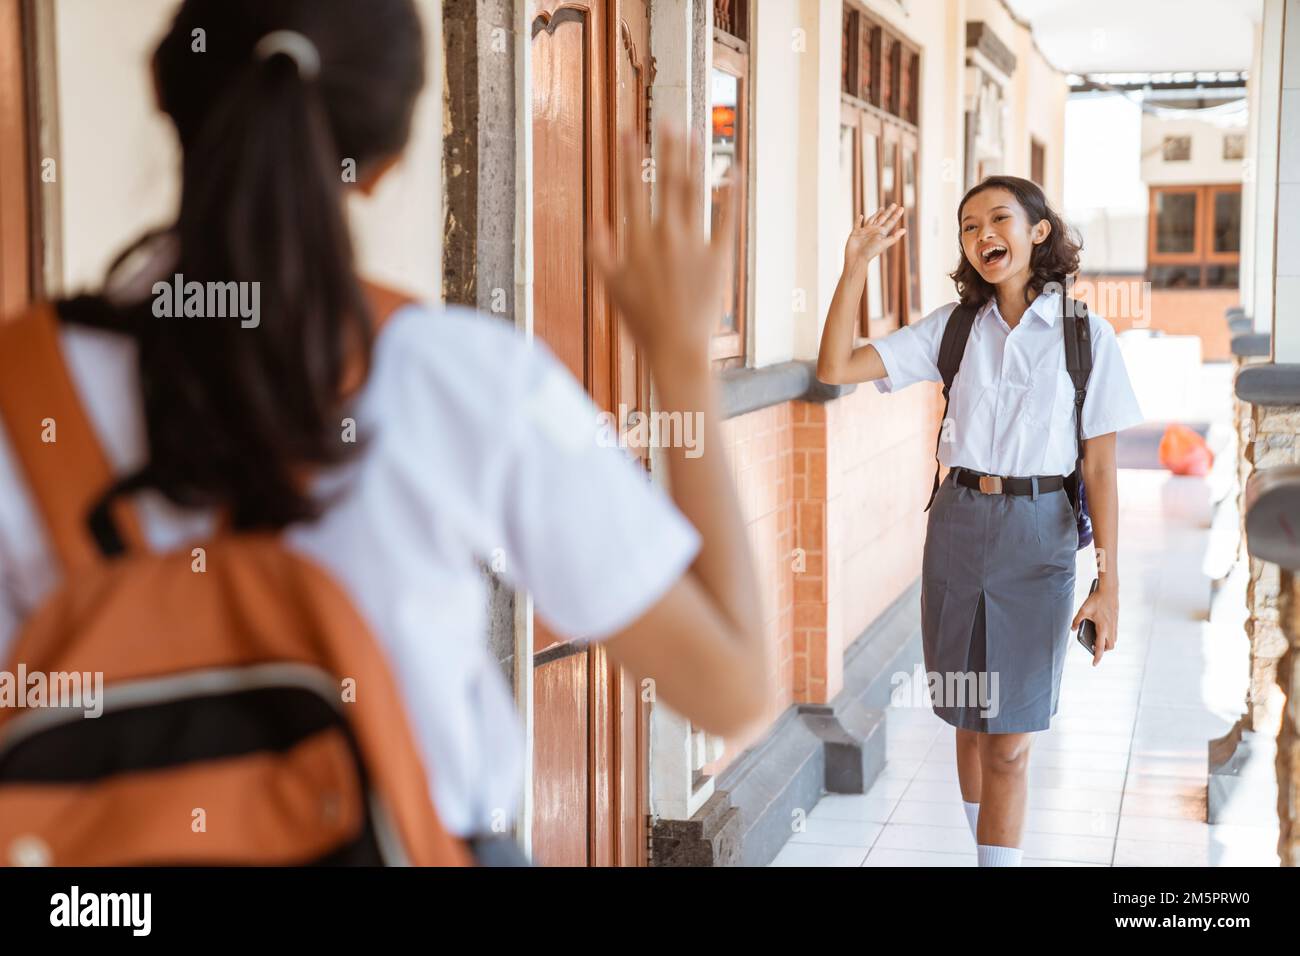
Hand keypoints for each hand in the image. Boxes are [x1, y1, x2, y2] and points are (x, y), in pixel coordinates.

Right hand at [588, 125, 738, 365]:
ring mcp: (694, 245)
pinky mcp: (719, 257)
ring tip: (694, 134)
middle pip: (667, 182)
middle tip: (669, 120)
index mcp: (637, 242)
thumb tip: (596, 222)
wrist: (677, 346)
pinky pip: (727, 220)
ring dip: (694, 161)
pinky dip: (731, 194)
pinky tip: (732, 171)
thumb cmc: (641, 321)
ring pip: (694, 193)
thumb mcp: (610, 287)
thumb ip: (600, 252)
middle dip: (667, 147)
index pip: (631, 190)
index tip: (628, 131)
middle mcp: (666, 237)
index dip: (629, 158)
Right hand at [845, 204, 905, 269]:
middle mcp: (874, 231)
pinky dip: (859, 220)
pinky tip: (861, 215)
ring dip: (877, 214)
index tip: (902, 208)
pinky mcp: (855, 233)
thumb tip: (905, 230)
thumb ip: (894, 237)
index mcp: (881, 233)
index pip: (891, 222)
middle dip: (888, 212)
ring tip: (881, 209)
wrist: (857, 258)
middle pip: (883, 218)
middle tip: (894, 204)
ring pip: (872, 220)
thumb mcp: (884, 243)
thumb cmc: (870, 252)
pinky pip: (858, 224)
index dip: (896, 215)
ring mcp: (865, 231)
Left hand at [1072, 583, 1117, 665]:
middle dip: (1103, 650)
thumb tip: (1073, 629)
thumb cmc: (1096, 600)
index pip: (1099, 647)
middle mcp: (1110, 628)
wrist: (1109, 590)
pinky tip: (1100, 630)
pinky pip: (1114, 633)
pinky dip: (1108, 636)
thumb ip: (1077, 621)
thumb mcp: (1083, 610)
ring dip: (1106, 643)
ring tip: (1096, 639)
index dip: (1097, 657)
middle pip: (1109, 646)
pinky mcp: (1116, 621)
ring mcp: (1115, 625)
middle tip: (1093, 647)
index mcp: (1102, 628)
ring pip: (1113, 640)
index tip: (1094, 664)